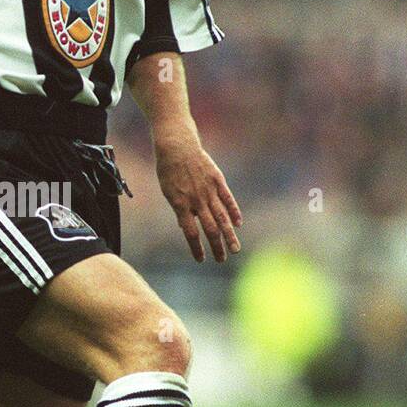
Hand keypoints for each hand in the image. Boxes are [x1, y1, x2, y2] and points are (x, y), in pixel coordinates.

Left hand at [154, 130, 241, 262]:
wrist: (177, 146)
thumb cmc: (169, 170)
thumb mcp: (168, 192)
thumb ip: (180, 210)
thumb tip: (185, 228)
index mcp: (180, 204)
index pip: (190, 233)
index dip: (196, 248)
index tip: (201, 260)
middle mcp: (196, 200)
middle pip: (209, 229)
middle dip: (216, 247)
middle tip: (221, 260)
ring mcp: (208, 190)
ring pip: (222, 217)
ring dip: (229, 236)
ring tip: (235, 249)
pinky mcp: (217, 180)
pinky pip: (227, 199)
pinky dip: (234, 212)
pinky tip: (238, 224)